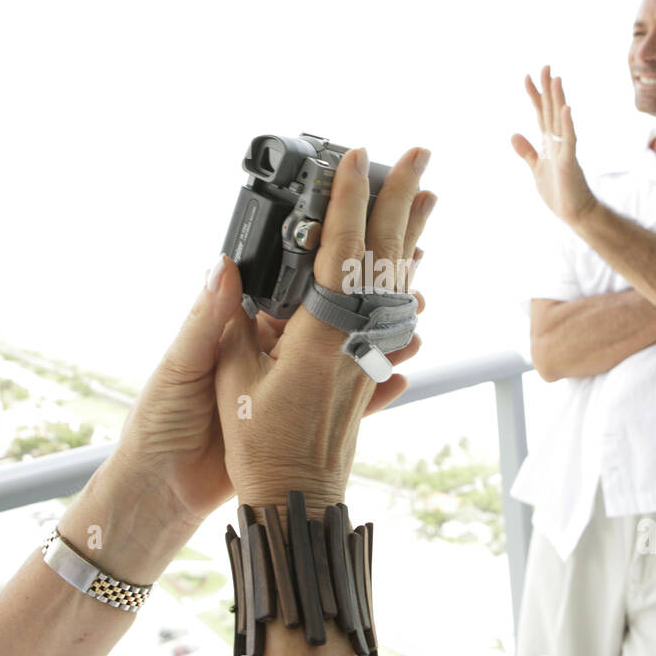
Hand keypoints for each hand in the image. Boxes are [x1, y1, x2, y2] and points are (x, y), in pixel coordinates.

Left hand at [104, 236, 428, 531]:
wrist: (164, 489)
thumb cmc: (161, 421)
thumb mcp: (183, 365)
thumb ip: (207, 319)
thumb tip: (224, 265)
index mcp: (238, 330)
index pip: (288, 289)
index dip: (322, 270)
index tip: (356, 250)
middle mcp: (268, 351)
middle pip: (325, 318)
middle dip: (363, 301)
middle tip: (404, 280)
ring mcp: (287, 385)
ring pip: (341, 355)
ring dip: (375, 340)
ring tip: (412, 323)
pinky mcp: (297, 420)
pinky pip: (344, 400)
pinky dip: (374, 389)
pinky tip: (399, 375)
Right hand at [214, 145, 434, 516]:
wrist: (296, 500)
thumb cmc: (256, 446)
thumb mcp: (230, 379)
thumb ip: (229, 321)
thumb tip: (226, 270)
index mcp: (321, 334)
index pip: (342, 251)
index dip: (351, 199)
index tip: (359, 158)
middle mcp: (357, 339)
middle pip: (387, 255)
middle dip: (403, 199)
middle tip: (421, 155)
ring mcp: (370, 356)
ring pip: (401, 282)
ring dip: (413, 236)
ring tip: (429, 198)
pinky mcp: (372, 373)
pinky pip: (397, 318)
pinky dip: (406, 287)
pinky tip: (416, 276)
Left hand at [511, 64, 597, 224]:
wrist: (575, 213)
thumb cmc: (559, 191)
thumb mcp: (537, 168)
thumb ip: (527, 151)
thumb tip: (513, 134)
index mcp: (549, 142)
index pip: (541, 113)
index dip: (534, 96)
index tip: (527, 77)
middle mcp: (559, 141)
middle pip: (552, 110)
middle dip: (548, 89)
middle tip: (545, 66)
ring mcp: (565, 150)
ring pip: (561, 120)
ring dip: (558, 100)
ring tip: (556, 79)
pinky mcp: (570, 161)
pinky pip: (570, 140)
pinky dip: (568, 124)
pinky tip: (566, 109)